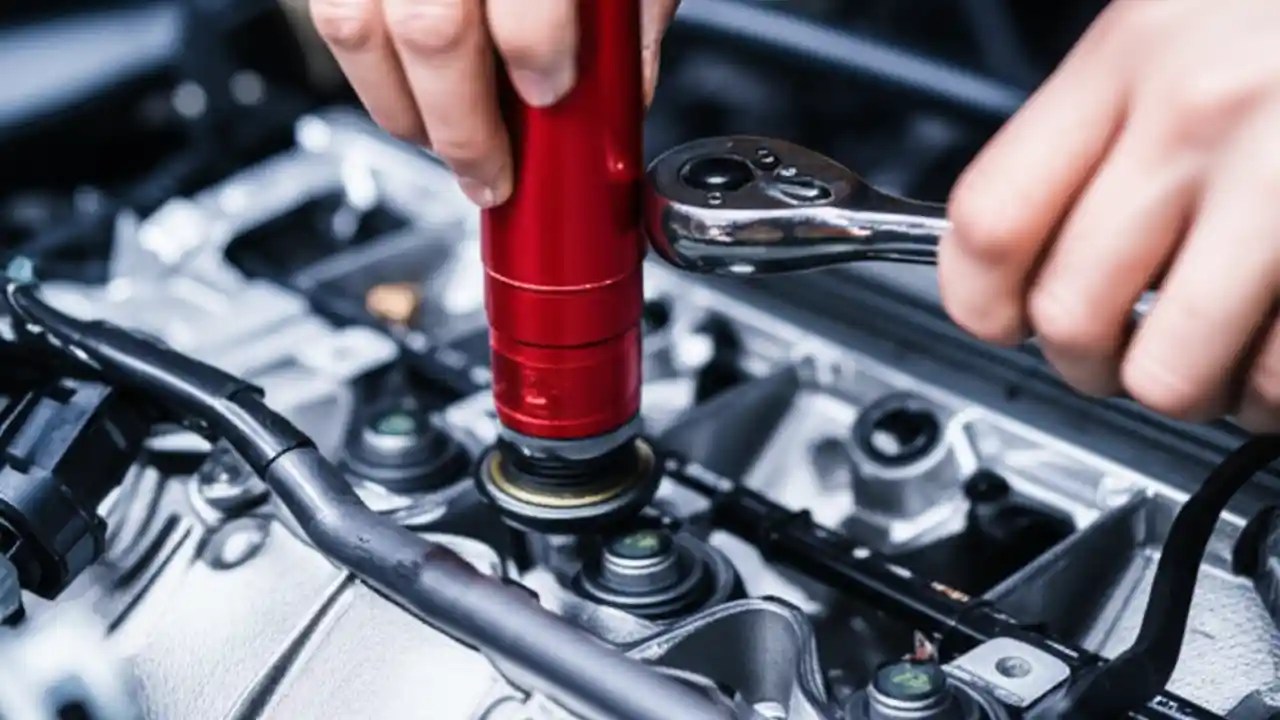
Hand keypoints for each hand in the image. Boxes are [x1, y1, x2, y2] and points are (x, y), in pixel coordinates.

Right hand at [310, 0, 678, 206]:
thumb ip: (627, 1)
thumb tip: (617, 87)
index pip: (525, 0)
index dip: (539, 60)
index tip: (550, 95)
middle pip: (431, 30)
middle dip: (460, 127)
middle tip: (490, 171)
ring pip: (355, 23)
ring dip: (397, 105)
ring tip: (439, 141)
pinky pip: (327, 4)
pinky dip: (361, 58)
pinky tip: (400, 82)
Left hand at [939, 1, 1279, 430]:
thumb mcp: (1175, 19)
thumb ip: (1099, 120)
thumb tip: (1029, 241)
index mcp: (1136, 54)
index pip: (993, 221)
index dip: (976, 300)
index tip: (995, 319)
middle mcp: (1204, 118)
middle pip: (1070, 314)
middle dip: (1084, 360)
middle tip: (1111, 346)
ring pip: (1172, 372)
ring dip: (1182, 387)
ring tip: (1202, 354)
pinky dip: (1272, 391)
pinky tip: (1274, 350)